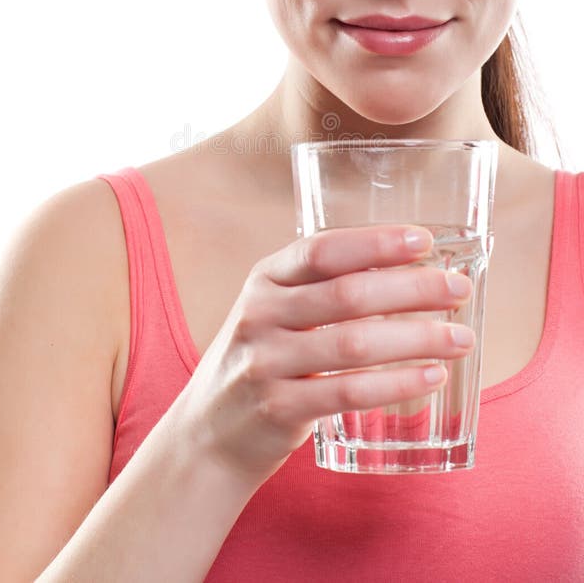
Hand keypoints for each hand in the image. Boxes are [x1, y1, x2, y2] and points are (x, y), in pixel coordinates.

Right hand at [175, 224, 473, 484]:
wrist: (210, 430)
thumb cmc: (265, 357)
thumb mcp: (276, 310)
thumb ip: (324, 288)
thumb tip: (414, 272)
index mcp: (265, 278)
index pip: (323, 249)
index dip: (376, 242)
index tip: (424, 240)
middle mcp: (261, 313)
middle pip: (347, 293)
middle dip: (412, 289)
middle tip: (458, 290)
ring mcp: (266, 362)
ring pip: (355, 343)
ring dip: (417, 338)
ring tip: (460, 337)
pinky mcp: (278, 408)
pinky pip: (349, 392)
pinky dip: (397, 383)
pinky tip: (432, 376)